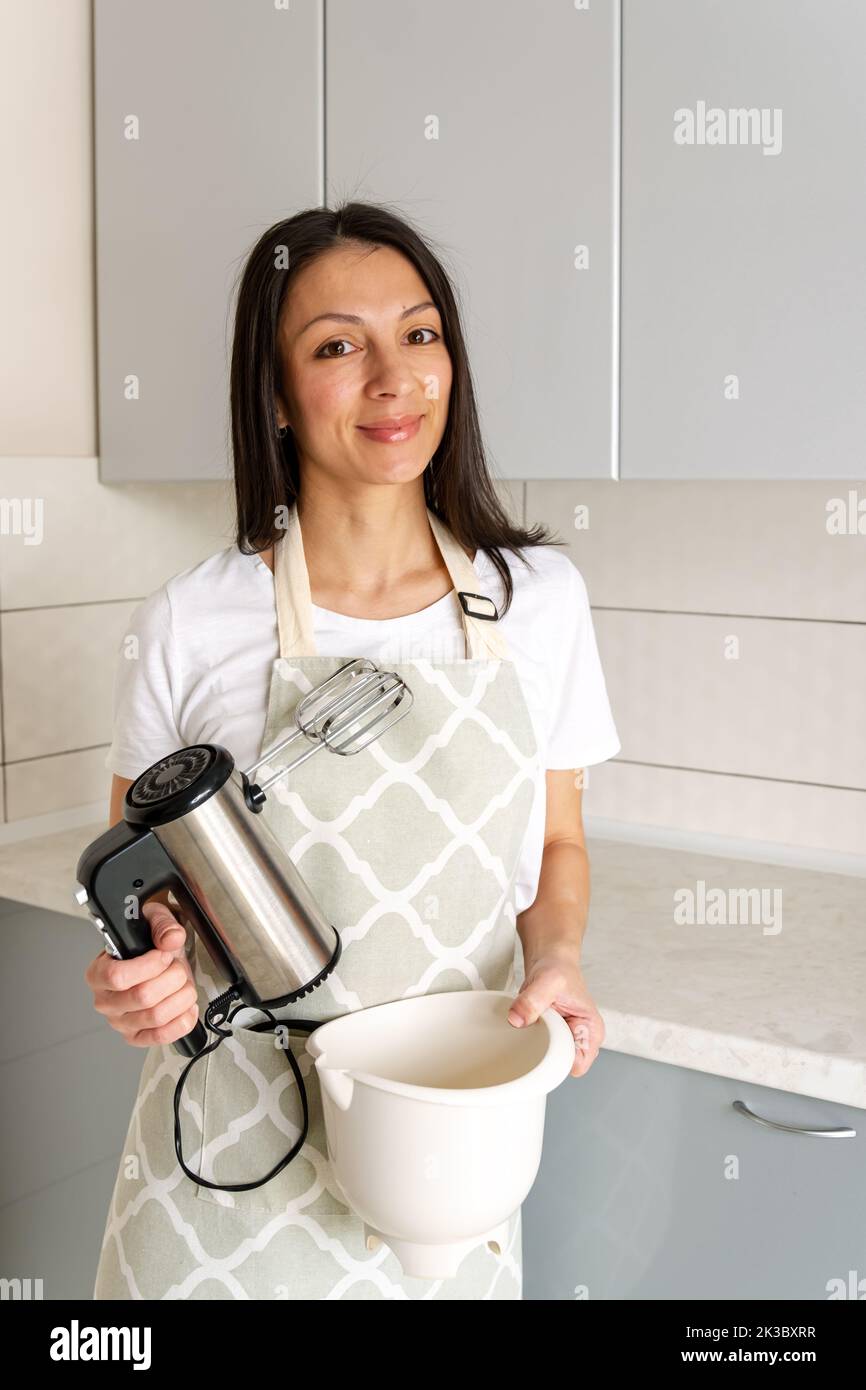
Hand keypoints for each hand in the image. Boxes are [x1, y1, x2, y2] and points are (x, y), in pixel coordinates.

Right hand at [84, 899, 198, 1047]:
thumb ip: (162, 924)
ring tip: (184, 984)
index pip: (116, 976)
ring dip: (181, 996)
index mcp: (99, 973)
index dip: (148, 965)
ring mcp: (121, 1022)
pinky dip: (183, 1019)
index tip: (163, 955)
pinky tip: (186, 1005)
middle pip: (143, 997)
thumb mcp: (153, 922)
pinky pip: (163, 1036)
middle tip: (177, 967)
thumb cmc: (148, 947)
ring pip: (156, 1016)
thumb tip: (170, 939)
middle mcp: (106, 1001)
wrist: (158, 963)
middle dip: (172, 977)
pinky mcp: (138, 1037)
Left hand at [506, 950, 603, 1077]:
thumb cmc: (557, 970)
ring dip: (535, 1046)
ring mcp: (567, 1041)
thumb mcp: (546, 981)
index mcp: (591, 1031)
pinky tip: (528, 1026)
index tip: (542, 1041)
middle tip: (535, 1029)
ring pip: (548, 1061)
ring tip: (534, 1023)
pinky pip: (540, 1052)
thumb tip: (517, 1020)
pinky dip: (530, 1042)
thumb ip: (532, 1000)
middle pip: (561, 1067)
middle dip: (544, 1053)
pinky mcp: (553, 1039)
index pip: (577, 1064)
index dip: (556, 1057)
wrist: (550, 962)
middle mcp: (582, 1040)